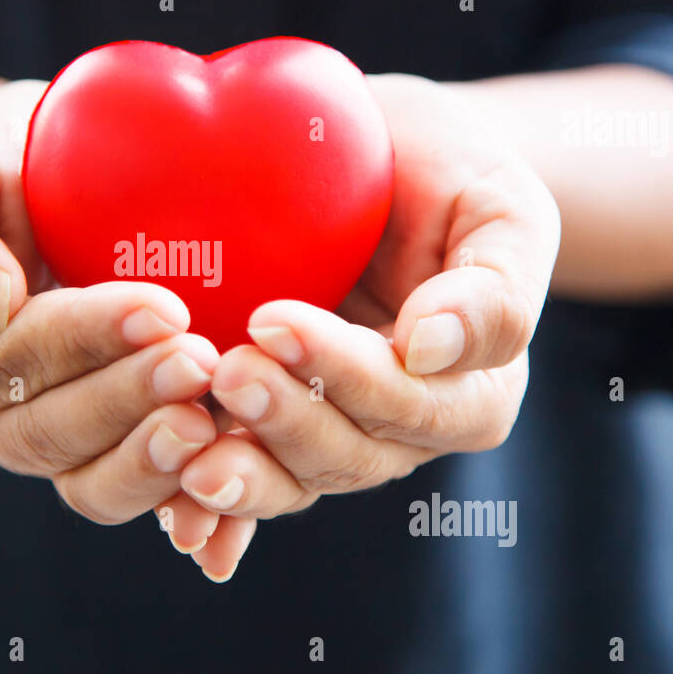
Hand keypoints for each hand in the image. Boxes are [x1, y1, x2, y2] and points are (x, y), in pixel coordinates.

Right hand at [0, 80, 224, 542]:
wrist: (41, 188)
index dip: (78, 340)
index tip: (159, 307)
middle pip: (42, 430)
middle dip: (126, 397)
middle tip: (200, 360)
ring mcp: (34, 444)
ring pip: (87, 479)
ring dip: (153, 451)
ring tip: (213, 414)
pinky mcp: (98, 457)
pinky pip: (132, 492)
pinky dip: (180, 490)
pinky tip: (229, 458)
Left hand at [176, 74, 560, 577]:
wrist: (382, 157)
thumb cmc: (454, 174)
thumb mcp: (501, 209)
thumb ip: (492, 289)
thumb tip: (428, 352)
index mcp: (470, 392)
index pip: (410, 404)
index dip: (343, 373)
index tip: (274, 320)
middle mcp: (400, 430)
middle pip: (346, 456)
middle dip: (283, 420)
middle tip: (224, 370)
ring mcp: (330, 432)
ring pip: (289, 479)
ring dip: (238, 469)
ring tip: (183, 441)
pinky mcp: (268, 425)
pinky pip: (241, 474)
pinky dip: (209, 510)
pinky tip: (172, 516)